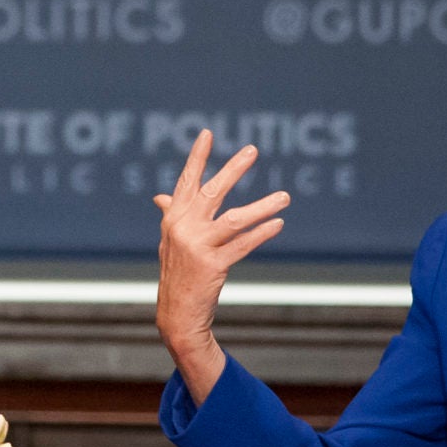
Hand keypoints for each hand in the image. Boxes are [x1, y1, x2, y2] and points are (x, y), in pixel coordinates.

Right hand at [152, 130, 289, 395]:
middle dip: (233, 170)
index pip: (187, 182)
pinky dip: (262, 233)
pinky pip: (243, 245)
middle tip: (252, 150)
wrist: (177, 313)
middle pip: (212, 192)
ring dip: (263, 207)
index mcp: (173, 218)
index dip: (197, 158)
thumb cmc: (178, 272)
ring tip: (286, 197)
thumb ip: (171, 215)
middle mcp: (183, 228)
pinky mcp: (212, 266)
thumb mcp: (170, 241)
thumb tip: (161, 195)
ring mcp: (197, 247)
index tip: (207, 133)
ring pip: (235, 220)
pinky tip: (278, 224)